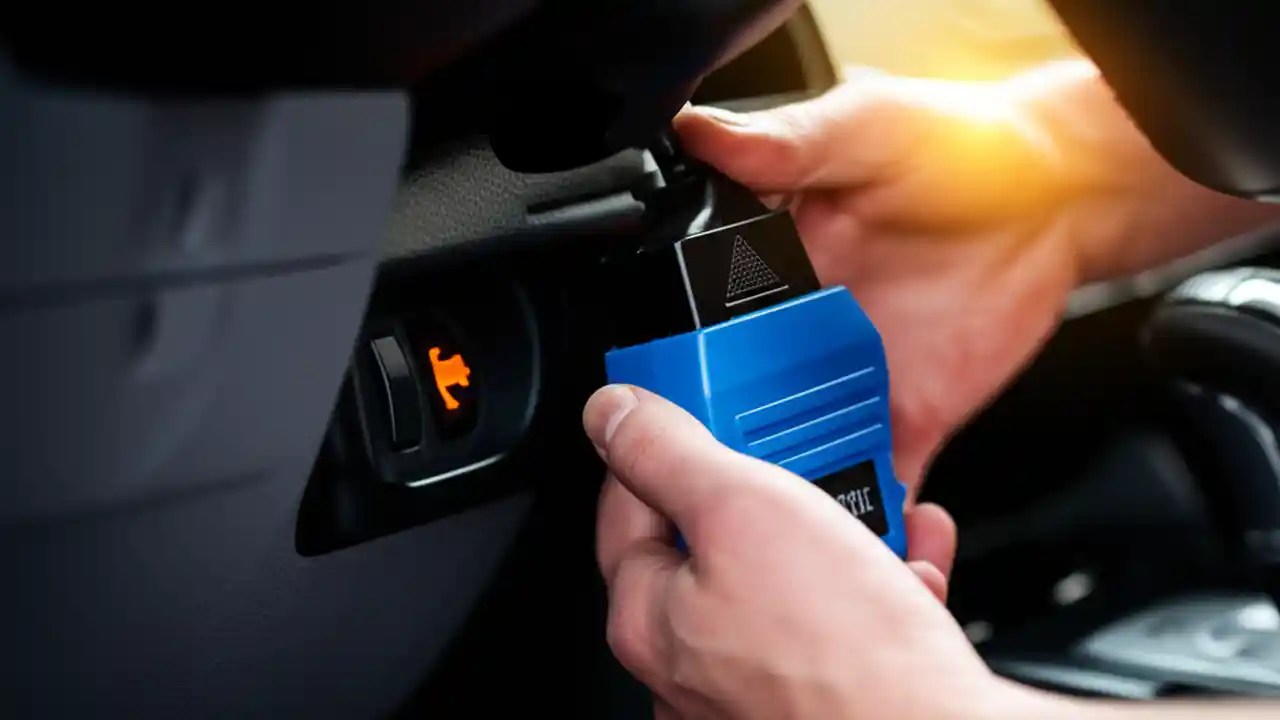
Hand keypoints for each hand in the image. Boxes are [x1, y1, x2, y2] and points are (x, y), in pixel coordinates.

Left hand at [585, 384, 1041, 718]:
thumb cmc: (841, 657)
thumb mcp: (739, 510)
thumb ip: (666, 454)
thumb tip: (611, 415)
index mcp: (651, 622)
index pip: (627, 507)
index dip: (660, 443)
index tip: (694, 408)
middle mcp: (698, 667)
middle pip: (717, 541)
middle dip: (770, 486)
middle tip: (797, 454)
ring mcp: (765, 688)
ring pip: (790, 578)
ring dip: (838, 529)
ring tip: (873, 505)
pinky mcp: (830, 696)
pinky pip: (847, 621)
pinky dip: (882, 579)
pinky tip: (912, 556)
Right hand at [675, 60, 1279, 491]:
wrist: (1054, 195)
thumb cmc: (958, 147)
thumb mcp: (862, 129)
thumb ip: (784, 142)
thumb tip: (702, 135)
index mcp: (774, 273)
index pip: (702, 336)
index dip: (679, 374)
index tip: (669, 406)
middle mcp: (800, 339)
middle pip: (735, 413)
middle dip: (719, 454)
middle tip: (712, 489)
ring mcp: (853, 385)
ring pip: (795, 460)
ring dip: (780, 495)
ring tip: (771, 531)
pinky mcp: (910, 418)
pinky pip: (879, 484)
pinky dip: (867, 521)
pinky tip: (853, 540)